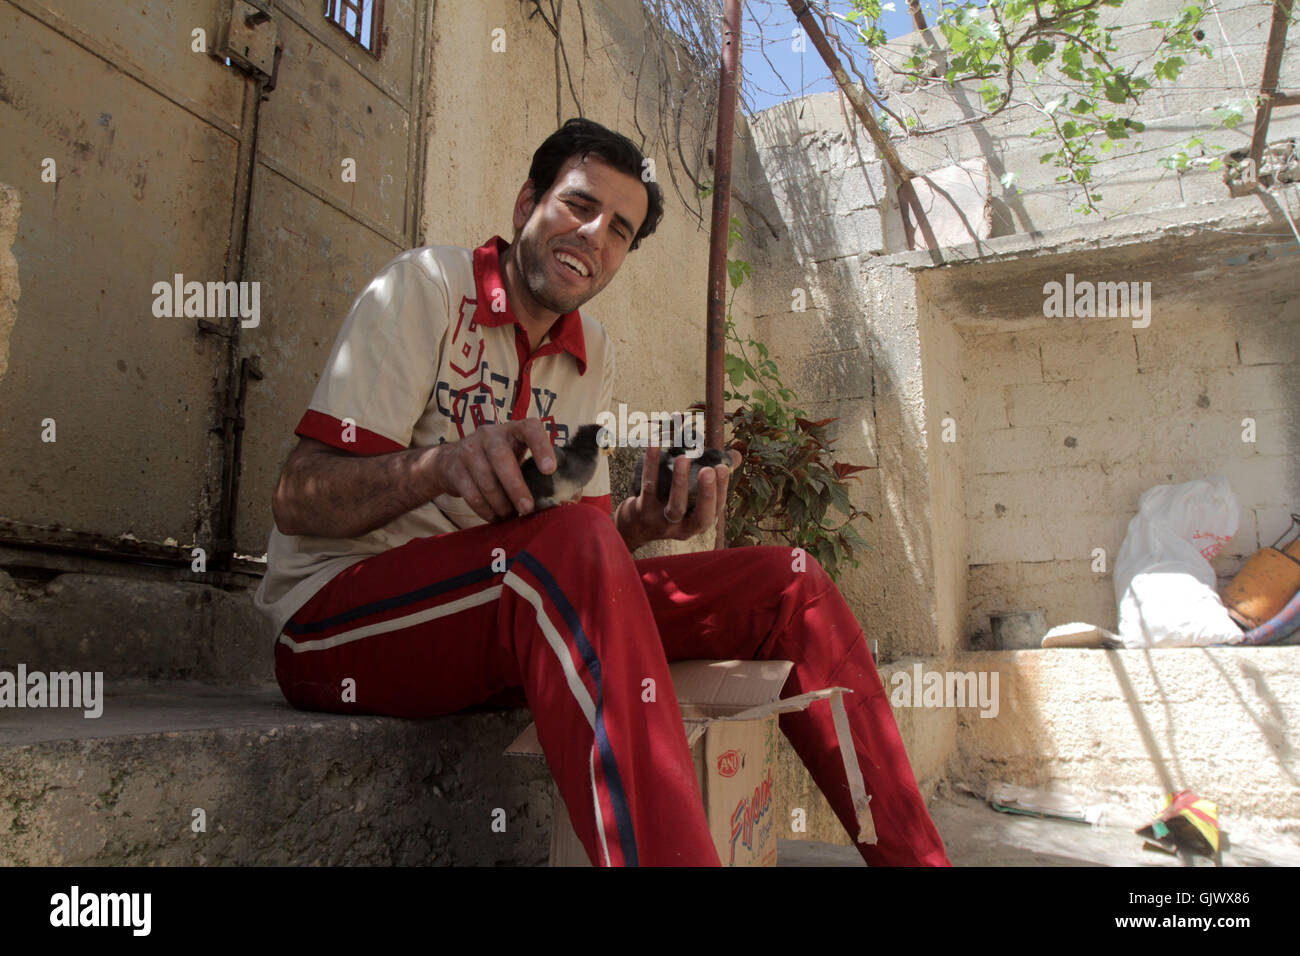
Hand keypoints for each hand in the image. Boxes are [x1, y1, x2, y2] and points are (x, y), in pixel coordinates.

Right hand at [427, 418, 555, 521]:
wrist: (452, 461)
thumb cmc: (499, 462)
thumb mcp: (518, 458)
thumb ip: (540, 472)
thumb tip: (570, 496)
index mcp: (514, 429)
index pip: (530, 428)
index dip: (541, 447)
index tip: (550, 470)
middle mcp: (490, 434)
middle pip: (502, 457)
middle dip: (516, 487)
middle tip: (527, 508)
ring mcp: (469, 448)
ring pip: (486, 479)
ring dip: (500, 503)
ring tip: (510, 516)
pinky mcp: (454, 467)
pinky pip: (471, 493)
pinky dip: (485, 509)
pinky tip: (495, 517)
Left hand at [615, 445, 741, 549]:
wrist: (635, 525)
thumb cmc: (671, 503)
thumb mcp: (693, 496)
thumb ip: (714, 476)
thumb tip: (737, 456)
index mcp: (698, 524)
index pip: (715, 510)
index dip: (720, 490)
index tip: (723, 468)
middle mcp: (683, 528)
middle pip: (700, 517)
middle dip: (706, 493)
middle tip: (709, 470)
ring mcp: (661, 522)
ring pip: (675, 506)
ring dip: (680, 482)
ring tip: (684, 458)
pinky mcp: (642, 511)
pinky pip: (649, 488)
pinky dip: (651, 465)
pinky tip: (655, 445)